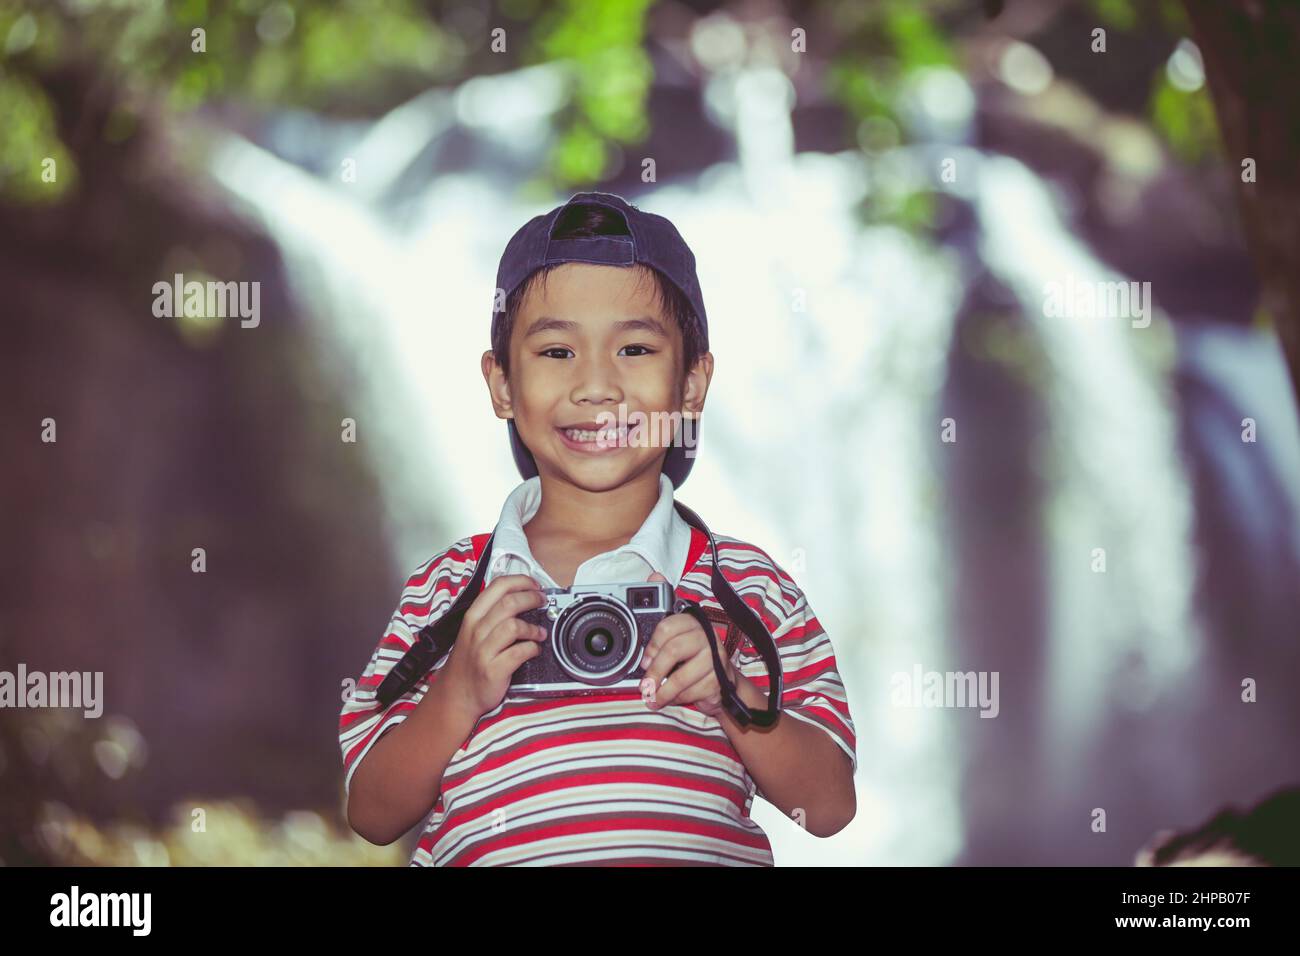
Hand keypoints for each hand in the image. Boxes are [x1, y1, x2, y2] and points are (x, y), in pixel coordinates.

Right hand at [439, 574, 548, 719]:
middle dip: (532, 598)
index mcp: (473, 616)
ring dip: (534, 628)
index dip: (521, 581)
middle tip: (543, 602)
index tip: (535, 585)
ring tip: (540, 632)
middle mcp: (476, 630)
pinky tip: (534, 650)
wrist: (457, 693)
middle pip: (510, 602)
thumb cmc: (469, 661)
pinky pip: (520, 652)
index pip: (498, 586)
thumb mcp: (472, 631)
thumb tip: (520, 595)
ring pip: (515, 626)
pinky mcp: (494, 669)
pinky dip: (533, 649)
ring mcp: (484, 650)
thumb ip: (492, 614)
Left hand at [637, 572, 734, 716]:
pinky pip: (693, 692)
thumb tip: (655, 575)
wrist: (721, 683)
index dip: (652, 646)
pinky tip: (673, 699)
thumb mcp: (675, 634)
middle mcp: (706, 635)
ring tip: (653, 699)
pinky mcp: (720, 680)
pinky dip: (679, 699)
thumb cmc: (692, 656)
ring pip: (682, 676)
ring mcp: (715, 658)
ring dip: (663, 692)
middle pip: (674, 650)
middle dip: (655, 671)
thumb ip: (662, 609)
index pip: (669, 626)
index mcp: (692, 621)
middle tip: (645, 686)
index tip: (643, 662)